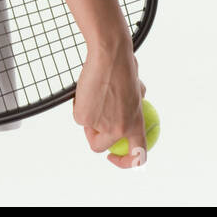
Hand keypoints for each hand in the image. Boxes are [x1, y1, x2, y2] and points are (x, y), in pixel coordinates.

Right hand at [73, 40, 147, 167]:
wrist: (109, 55)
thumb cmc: (124, 66)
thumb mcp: (138, 88)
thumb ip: (136, 102)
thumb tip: (137, 103)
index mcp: (135, 124)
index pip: (138, 156)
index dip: (125, 161)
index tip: (114, 155)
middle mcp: (119, 129)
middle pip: (100, 146)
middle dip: (94, 136)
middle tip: (92, 121)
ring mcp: (101, 125)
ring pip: (86, 128)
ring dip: (87, 115)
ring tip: (93, 93)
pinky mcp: (84, 117)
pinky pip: (78, 117)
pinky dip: (79, 105)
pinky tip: (86, 89)